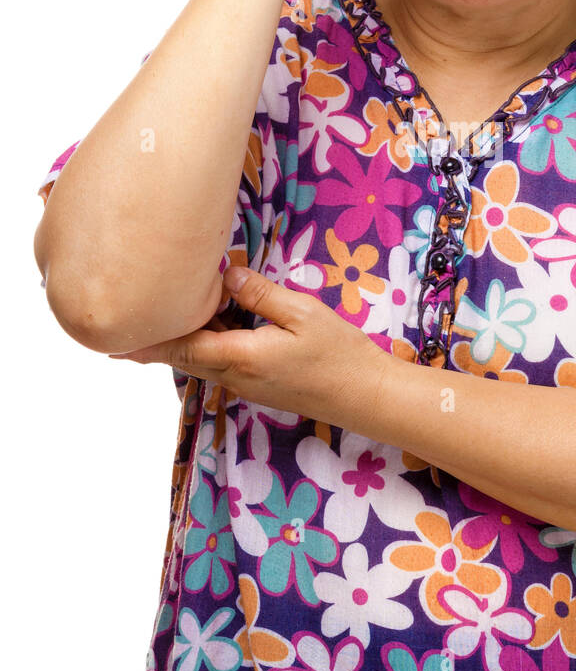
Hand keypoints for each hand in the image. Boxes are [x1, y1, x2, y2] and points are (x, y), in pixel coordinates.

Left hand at [109, 266, 391, 429]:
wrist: (365, 396)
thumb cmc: (339, 353)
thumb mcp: (302, 313)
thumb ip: (260, 294)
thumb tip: (225, 275)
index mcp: (240, 357)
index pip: (182, 347)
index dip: (147, 342)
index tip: (115, 339)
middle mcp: (236, 376)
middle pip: (184, 358)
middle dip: (154, 344)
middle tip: (122, 330)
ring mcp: (247, 384)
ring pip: (201, 362)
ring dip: (180, 344)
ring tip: (156, 323)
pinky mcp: (260, 385)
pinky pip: (220, 364)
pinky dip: (204, 347)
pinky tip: (207, 328)